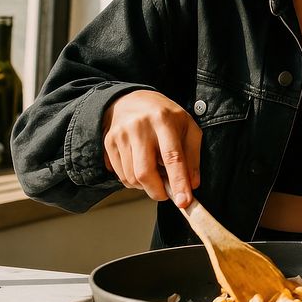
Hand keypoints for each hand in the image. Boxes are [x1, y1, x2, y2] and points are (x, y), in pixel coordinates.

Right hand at [102, 89, 201, 208]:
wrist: (131, 99)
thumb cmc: (165, 115)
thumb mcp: (187, 128)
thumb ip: (193, 156)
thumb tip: (192, 184)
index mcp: (164, 120)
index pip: (172, 157)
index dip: (178, 182)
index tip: (183, 202)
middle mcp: (140, 127)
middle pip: (144, 172)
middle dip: (157, 191)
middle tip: (166, 194)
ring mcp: (120, 135)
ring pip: (131, 177)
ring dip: (145, 185)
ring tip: (155, 172)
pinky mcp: (108, 143)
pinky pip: (120, 175)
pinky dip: (133, 180)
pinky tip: (141, 166)